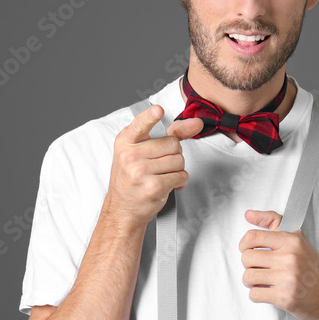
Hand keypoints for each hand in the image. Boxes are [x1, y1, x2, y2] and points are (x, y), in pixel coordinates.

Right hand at [104, 105, 203, 229]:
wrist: (122, 209)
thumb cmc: (133, 178)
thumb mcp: (142, 151)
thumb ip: (170, 134)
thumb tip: (196, 123)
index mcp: (126, 141)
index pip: (140, 124)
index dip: (150, 116)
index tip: (158, 110)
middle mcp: (131, 155)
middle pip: (173, 143)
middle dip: (174, 154)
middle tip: (161, 164)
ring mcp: (140, 171)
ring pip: (179, 160)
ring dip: (177, 169)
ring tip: (163, 175)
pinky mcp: (153, 186)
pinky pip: (181, 176)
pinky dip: (180, 181)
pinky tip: (168, 184)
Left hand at [239, 209, 318, 319]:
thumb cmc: (313, 268)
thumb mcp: (297, 239)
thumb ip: (272, 222)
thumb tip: (248, 214)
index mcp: (291, 240)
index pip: (252, 237)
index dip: (244, 245)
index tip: (247, 250)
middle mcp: (289, 258)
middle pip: (247, 258)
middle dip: (249, 265)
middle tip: (259, 268)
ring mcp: (287, 278)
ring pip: (248, 277)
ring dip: (251, 281)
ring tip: (262, 280)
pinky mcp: (284, 297)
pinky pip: (254, 294)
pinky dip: (257, 295)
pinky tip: (267, 291)